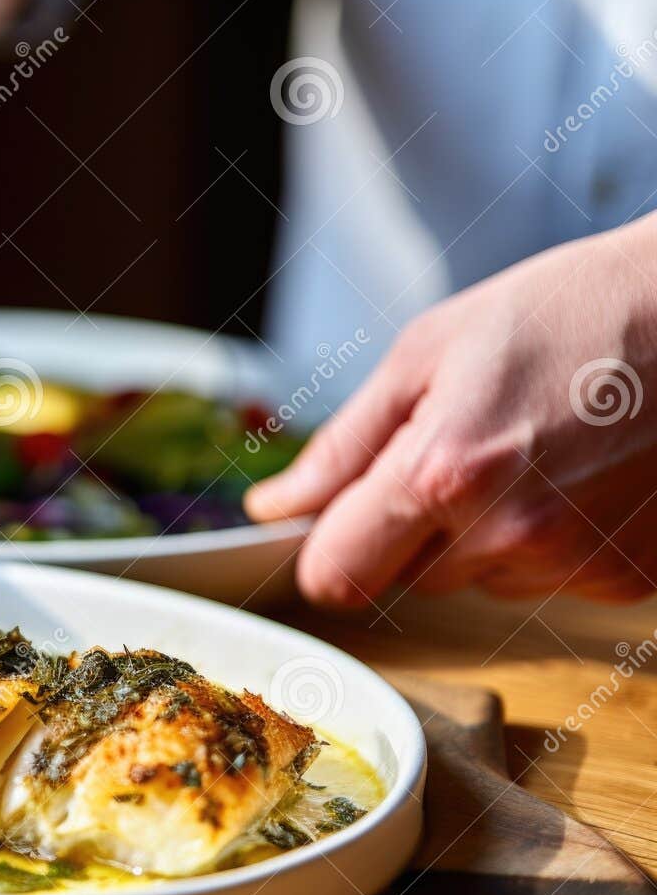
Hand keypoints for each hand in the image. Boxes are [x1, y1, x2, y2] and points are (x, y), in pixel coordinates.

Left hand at [245, 219, 656, 606]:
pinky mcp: (626, 580)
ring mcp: (574, 564)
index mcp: (443, 474)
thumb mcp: (429, 353)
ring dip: (481, 535)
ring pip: (476, 581)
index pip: (336, 576)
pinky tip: (577, 476)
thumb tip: (273, 508)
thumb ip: (342, 447)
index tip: (337, 522)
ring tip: (532, 452)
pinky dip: (547, 542)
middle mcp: (509, 535)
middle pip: (404, 580)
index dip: (328, 550)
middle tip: (462, 449)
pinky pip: (545, 582)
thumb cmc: (571, 312)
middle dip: (410, 528)